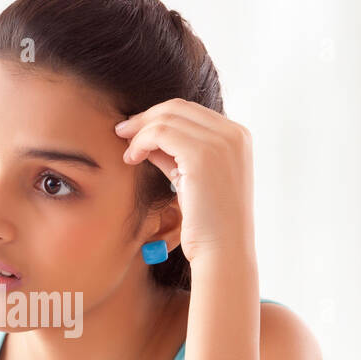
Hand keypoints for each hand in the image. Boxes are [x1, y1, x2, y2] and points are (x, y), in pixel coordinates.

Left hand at [114, 98, 254, 263]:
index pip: (191, 111)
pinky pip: (160, 133)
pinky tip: (131, 158)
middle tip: (122, 132)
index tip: (135, 131)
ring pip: (166, 118)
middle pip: (178, 108)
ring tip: (127, 152)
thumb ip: (177, 155)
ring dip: (139, 132)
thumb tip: (148, 140)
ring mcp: (221, 142)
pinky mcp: (203, 155)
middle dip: (146, 118)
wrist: (223, 251)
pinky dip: (140, 142)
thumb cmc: (208, 224)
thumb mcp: (194, 180)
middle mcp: (234, 134)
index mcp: (238, 137)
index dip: (159, 117)